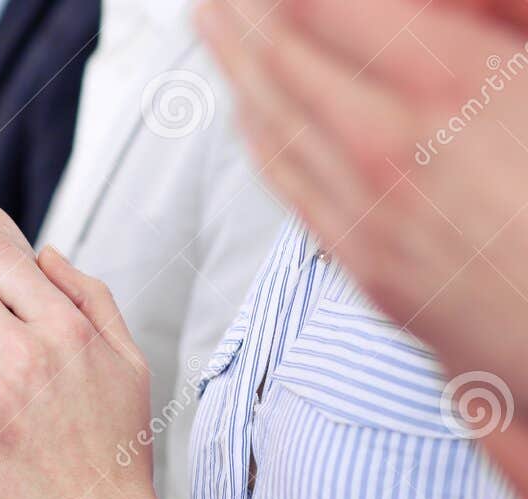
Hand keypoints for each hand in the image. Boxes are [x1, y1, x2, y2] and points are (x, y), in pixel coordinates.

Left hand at [200, 0, 527, 414]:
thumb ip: (498, 25)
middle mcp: (391, 146)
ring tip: (209, 22)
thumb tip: (449, 8)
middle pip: (284, 60)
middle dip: (243, 14)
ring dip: (234, 66)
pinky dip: (260, 137)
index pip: (322, 10)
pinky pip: (292, 186)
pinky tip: (246, 113)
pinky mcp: (366, 264)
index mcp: (451, 84)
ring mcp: (369, 211)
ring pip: (275, 122)